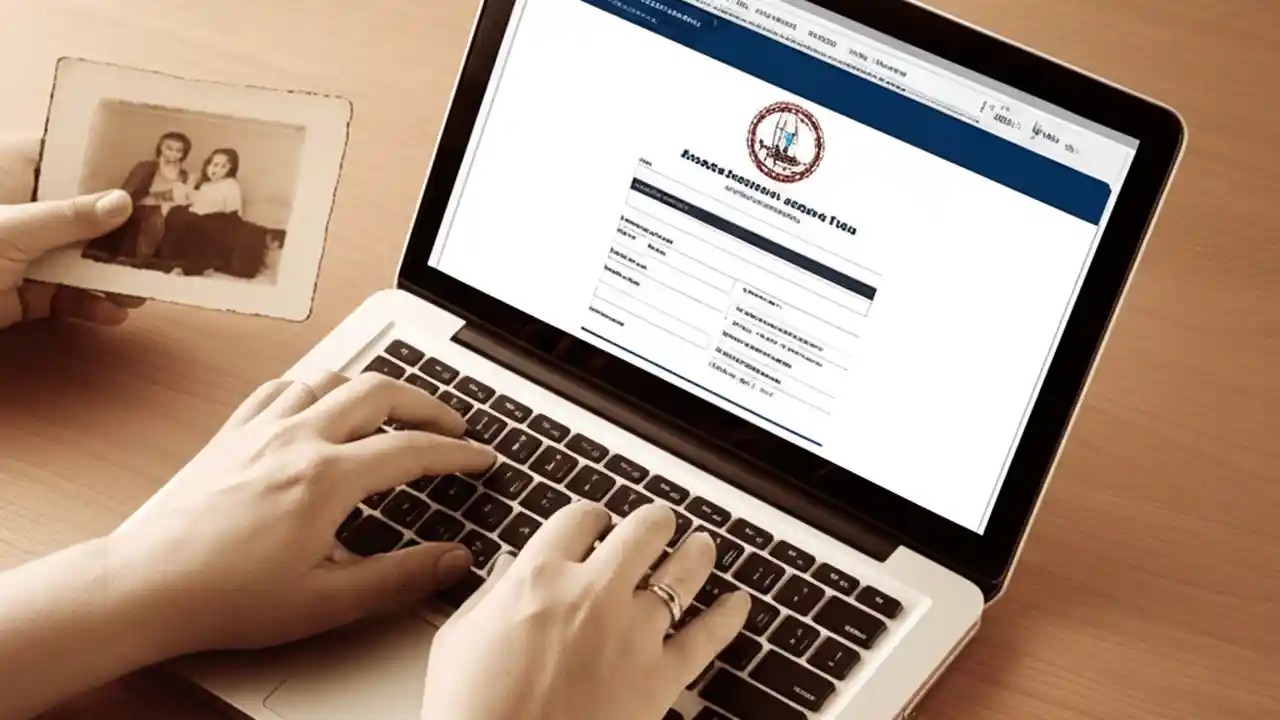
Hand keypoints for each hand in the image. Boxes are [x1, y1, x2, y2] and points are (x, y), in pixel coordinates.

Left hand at [0, 136, 142, 328]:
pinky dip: (89, 304)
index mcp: (7, 174)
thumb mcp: (9, 230)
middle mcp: (17, 209)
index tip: (154, 176)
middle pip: (83, 212)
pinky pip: (66, 295)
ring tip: (144, 286)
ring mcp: (20, 253)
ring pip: (80, 257)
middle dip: (123, 230)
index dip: (108, 165)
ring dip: (113, 273)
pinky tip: (111, 312)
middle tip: (162, 241)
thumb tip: (122, 202)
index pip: (65, 155)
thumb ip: (68, 217)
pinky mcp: (20, 293)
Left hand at [106, 371, 496, 655]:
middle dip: (426, 403)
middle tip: (451, 422)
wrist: (145, 587)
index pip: (413, 450)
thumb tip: (453, 560)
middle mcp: (296, 440)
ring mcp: (260, 430)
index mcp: (327, 478)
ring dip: (372, 388)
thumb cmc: (226, 597)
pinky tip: (319, 404)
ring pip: (331, 378)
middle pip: (379, 391)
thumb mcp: (327, 601)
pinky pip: (282, 387)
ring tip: (393, 409)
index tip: (480, 457)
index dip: (458, 452)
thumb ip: (400, 577)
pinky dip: (315, 386)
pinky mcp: (231, 434)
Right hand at [422, 502, 749, 719]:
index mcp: (540, 577)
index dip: (592, 517)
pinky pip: (709, 637)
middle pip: (643, 531)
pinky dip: (729, 616)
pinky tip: (739, 603)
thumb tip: (510, 573)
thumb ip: (491, 595)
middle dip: (653, 523)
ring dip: (696, 552)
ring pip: (684, 571)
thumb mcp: (459, 639)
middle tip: (656, 526)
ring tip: (702, 546)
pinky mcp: (661, 677)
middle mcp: (593, 594)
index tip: (596, 525)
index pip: (580, 518)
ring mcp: (633, 633)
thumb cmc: (471, 711)